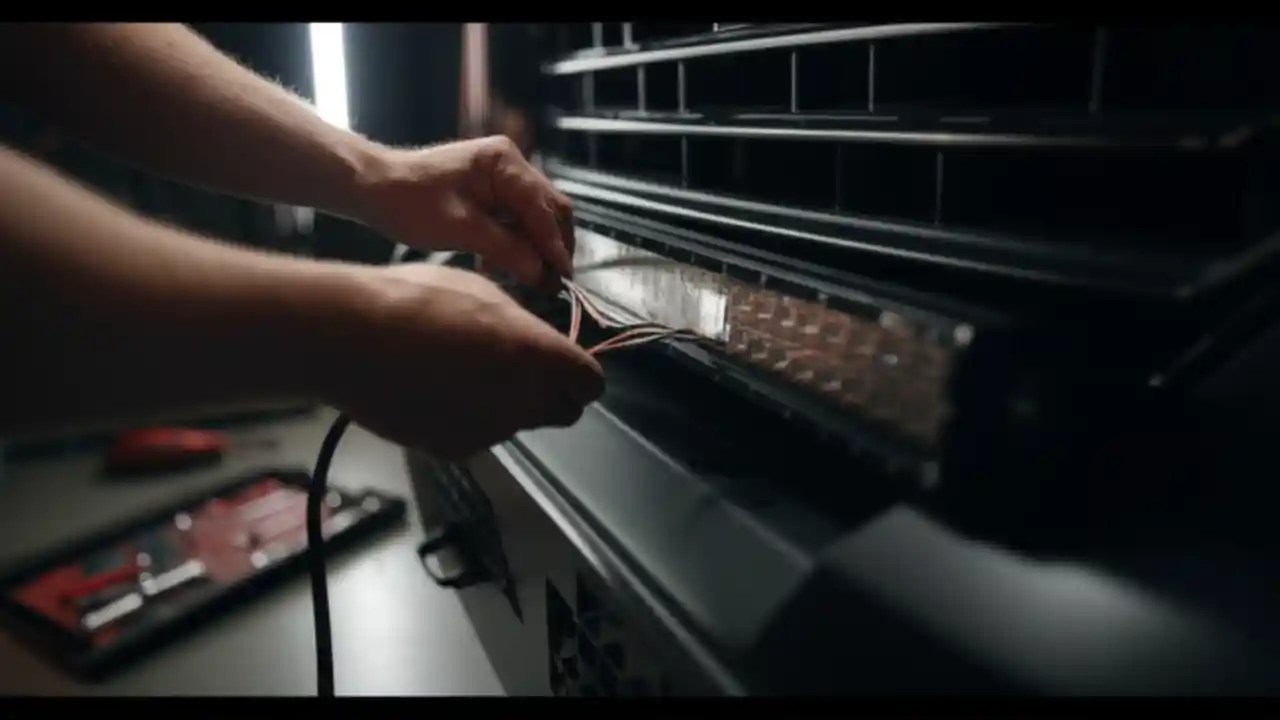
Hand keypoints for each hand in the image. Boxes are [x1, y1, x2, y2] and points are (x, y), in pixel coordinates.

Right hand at [324, 262, 603, 458]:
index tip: (567, 366)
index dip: (581, 374)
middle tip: (523, 371)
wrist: (349, 337)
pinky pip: (479, 434)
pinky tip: (437, 391)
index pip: (589, 383)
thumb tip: (532, 340)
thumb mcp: (482, 293)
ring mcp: (487, 429)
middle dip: (554, 395)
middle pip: (564, 412)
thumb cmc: (413, 301)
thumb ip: (520, 326)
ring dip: (508, 404)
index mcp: (534, 354)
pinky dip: (469, 419)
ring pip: (519, 423)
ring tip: (462, 372)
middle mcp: (520, 399)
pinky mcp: (454, 447)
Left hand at [358, 136, 574, 288]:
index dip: (554, 246)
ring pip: (534, 217)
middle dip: (551, 247)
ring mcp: (502, 176)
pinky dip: (514, 243)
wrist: (374, 188)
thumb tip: (542, 274)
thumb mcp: (462, 231)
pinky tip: (500, 266)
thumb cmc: (410, 203)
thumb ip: (507, 250)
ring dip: (532, 248)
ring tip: (525, 279)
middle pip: (549, 209)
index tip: (562, 278)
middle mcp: (510, 163)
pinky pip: (515, 219)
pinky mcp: (491, 190)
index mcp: (505, 163)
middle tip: (552, 282)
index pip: (544, 209)